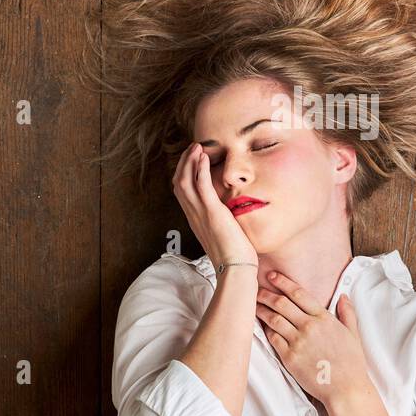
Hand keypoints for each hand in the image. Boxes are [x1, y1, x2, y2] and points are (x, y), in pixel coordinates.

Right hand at [172, 142, 257, 266]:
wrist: (235, 269)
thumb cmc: (234, 255)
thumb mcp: (223, 234)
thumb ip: (221, 221)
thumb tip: (229, 215)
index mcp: (195, 219)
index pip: (182, 191)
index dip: (184, 173)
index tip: (192, 159)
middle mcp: (193, 215)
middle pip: (179, 183)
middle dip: (184, 162)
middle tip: (192, 147)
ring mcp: (200, 214)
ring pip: (185, 181)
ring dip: (190, 161)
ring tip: (196, 146)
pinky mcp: (212, 213)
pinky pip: (201, 186)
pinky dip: (200, 169)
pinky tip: (204, 157)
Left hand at [255, 271, 372, 406]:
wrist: (345, 389)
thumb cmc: (352, 364)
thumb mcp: (353, 334)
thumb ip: (347, 313)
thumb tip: (344, 297)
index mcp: (324, 318)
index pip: (299, 294)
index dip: (283, 283)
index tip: (272, 276)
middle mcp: (309, 327)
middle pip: (282, 304)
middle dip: (266, 293)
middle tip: (256, 288)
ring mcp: (298, 342)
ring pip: (274, 319)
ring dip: (261, 309)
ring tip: (253, 304)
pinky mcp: (289, 358)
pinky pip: (273, 339)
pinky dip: (266, 330)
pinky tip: (261, 325)